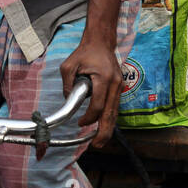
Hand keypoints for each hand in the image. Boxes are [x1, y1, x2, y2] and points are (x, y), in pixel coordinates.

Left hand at [59, 34, 122, 148]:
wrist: (101, 42)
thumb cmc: (85, 52)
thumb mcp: (69, 65)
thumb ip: (67, 84)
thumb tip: (69, 100)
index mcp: (104, 78)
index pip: (98, 105)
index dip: (89, 118)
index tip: (80, 123)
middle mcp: (115, 83)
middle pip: (111, 113)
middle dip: (104, 131)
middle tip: (97, 144)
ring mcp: (120, 85)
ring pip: (115, 112)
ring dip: (108, 128)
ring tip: (100, 141)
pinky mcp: (119, 87)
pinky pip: (115, 107)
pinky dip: (110, 118)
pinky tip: (104, 128)